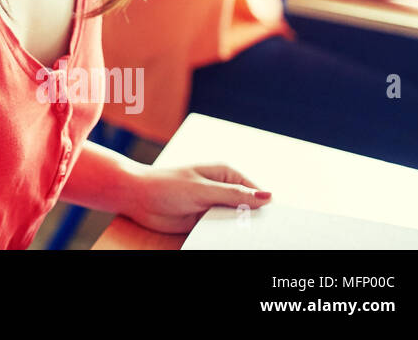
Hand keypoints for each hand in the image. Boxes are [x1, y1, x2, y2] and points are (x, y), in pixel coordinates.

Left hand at [124, 164, 271, 233]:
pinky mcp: (204, 221)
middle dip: (256, 222)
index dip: (268, 207)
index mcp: (226, 174)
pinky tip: (232, 244)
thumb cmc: (166, 184)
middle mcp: (222, 190)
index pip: (256, 191)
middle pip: (248, 209)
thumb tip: (268, 196)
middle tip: (268, 238)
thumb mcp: (202, 189)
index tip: (280, 224)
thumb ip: (234, 195)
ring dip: (240, 231)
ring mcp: (213, 206)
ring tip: (252, 243)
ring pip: (236, 222)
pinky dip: (226, 237)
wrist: (137, 197)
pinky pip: (220, 231)